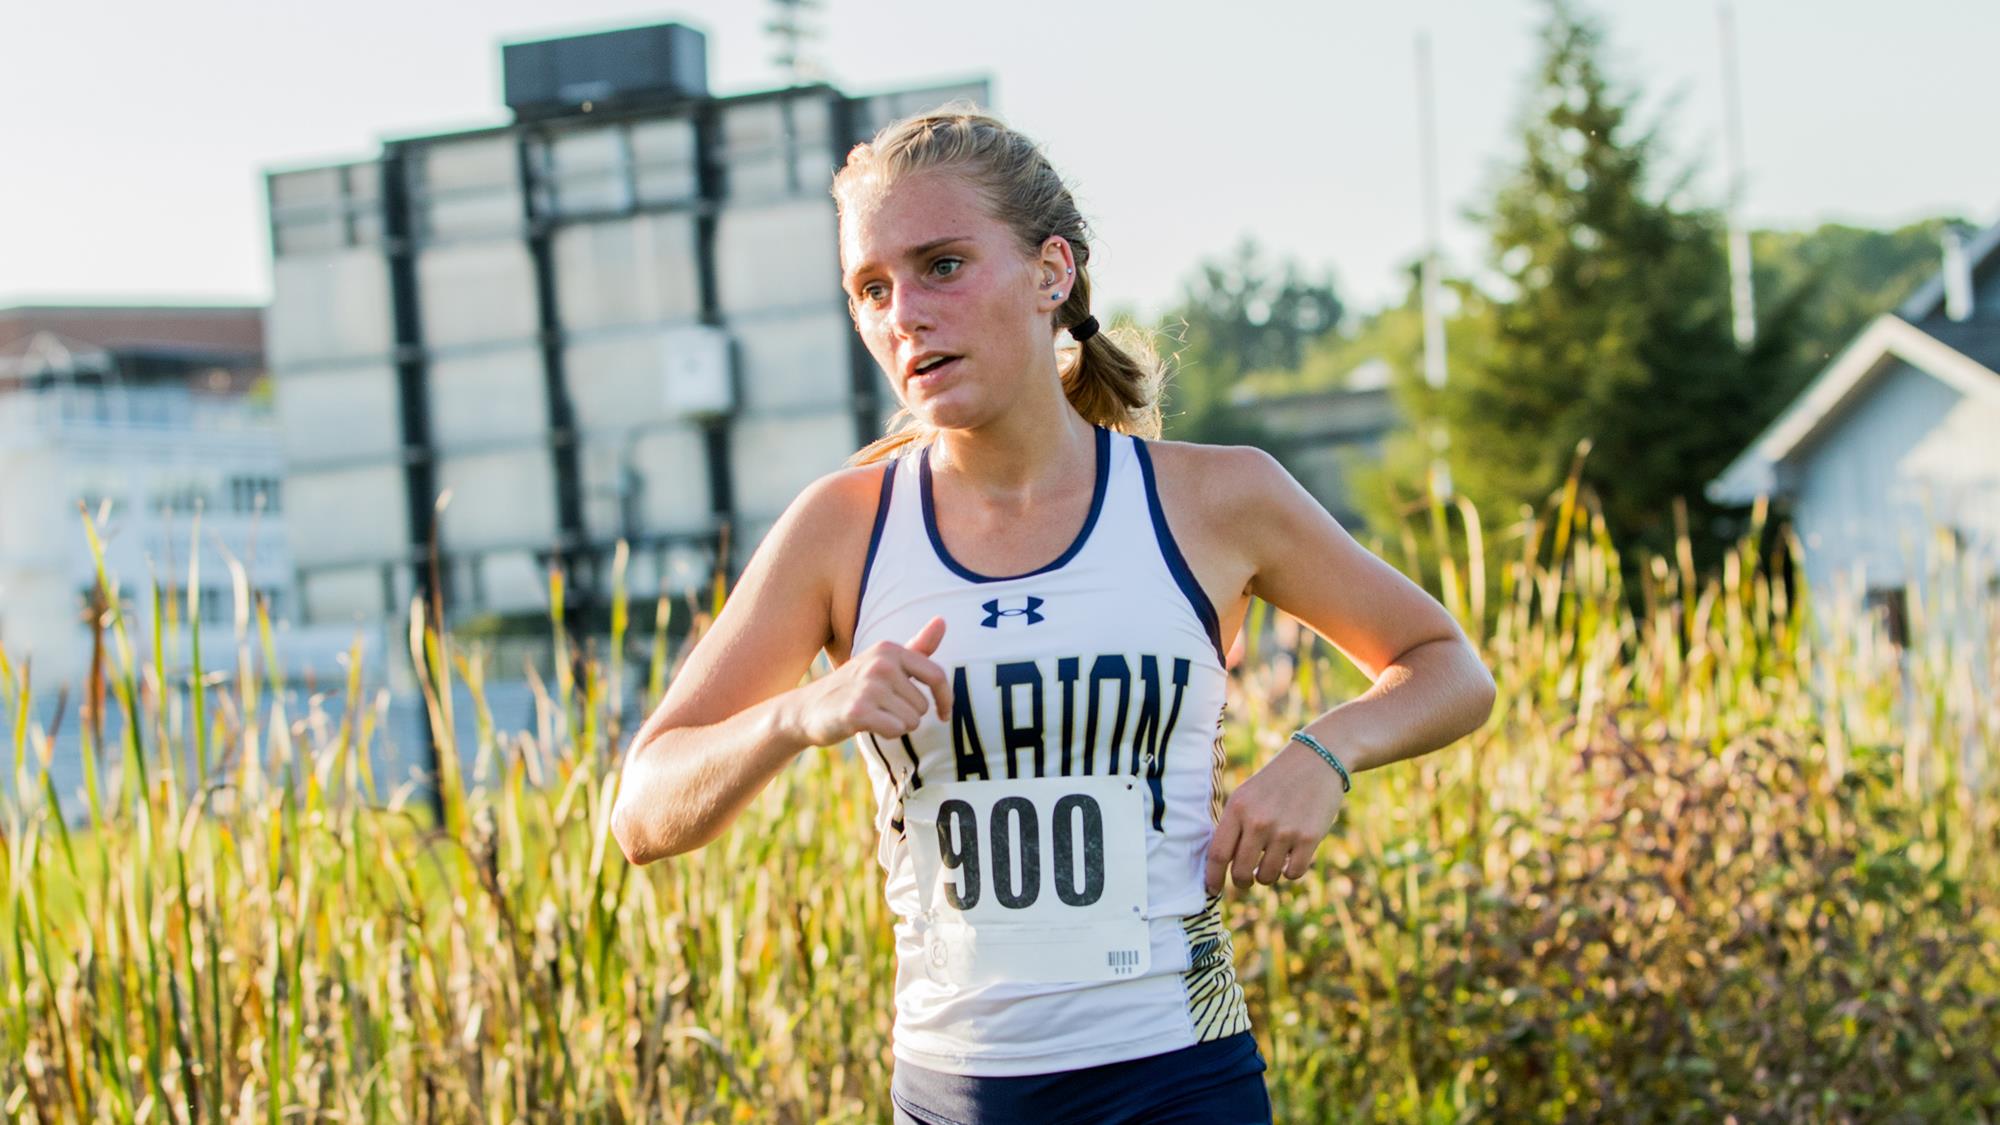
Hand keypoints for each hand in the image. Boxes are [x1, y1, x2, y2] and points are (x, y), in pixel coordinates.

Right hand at [793, 617, 950, 746]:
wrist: (808, 709)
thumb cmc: (853, 686)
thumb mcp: (884, 662)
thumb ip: (917, 646)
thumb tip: (943, 620)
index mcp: (890, 649)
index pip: (936, 676)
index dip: (946, 699)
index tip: (944, 714)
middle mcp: (881, 664)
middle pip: (923, 705)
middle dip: (908, 715)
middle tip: (882, 709)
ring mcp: (868, 686)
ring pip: (912, 721)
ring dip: (897, 725)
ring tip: (874, 715)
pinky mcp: (858, 711)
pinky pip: (896, 730)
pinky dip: (887, 734)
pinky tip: (868, 726)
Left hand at [1203, 740, 1346, 893]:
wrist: (1317, 760)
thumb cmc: (1276, 782)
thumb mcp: (1247, 795)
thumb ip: (1233, 826)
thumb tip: (1221, 866)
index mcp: (1237, 808)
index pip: (1217, 854)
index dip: (1212, 877)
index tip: (1212, 889)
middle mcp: (1258, 821)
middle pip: (1240, 872)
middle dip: (1241, 882)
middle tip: (1246, 881)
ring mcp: (1284, 831)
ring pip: (1267, 877)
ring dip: (1266, 876)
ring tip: (1269, 863)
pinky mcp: (1309, 838)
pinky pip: (1292, 873)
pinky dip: (1289, 871)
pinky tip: (1290, 859)